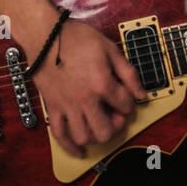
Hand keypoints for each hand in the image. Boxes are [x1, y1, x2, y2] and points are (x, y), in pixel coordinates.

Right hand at [28, 19, 147, 157]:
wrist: (45, 36)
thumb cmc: (75, 38)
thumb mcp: (109, 48)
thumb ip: (128, 73)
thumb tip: (141, 94)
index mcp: (101, 83)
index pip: (126, 106)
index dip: (130, 103)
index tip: (125, 97)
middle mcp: (85, 99)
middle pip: (106, 131)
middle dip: (115, 126)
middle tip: (114, 115)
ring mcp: (68, 105)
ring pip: (85, 137)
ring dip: (95, 135)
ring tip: (98, 124)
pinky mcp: (53, 107)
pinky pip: (60, 135)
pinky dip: (70, 146)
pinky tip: (80, 149)